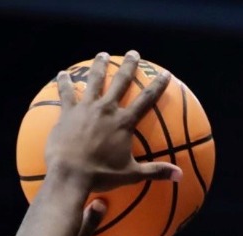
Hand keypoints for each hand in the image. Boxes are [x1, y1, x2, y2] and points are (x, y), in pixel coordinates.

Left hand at [43, 51, 181, 191]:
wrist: (72, 174)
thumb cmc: (102, 175)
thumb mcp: (132, 174)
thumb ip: (156, 171)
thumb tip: (179, 175)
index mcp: (124, 122)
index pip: (146, 99)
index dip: (157, 85)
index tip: (165, 73)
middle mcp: (107, 109)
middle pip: (120, 81)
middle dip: (129, 65)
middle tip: (133, 53)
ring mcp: (86, 108)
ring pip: (94, 80)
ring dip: (99, 65)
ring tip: (102, 55)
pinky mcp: (68, 112)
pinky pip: (65, 92)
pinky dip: (64, 81)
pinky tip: (62, 73)